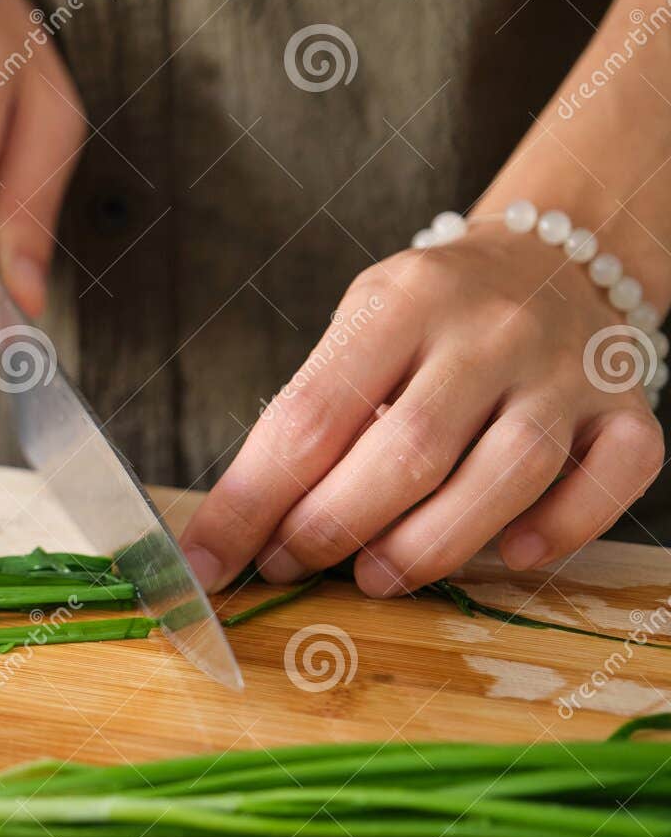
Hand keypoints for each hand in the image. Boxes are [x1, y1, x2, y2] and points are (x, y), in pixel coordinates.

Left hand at [180, 223, 665, 597]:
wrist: (554, 257)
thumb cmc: (431, 317)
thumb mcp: (359, 332)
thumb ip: (311, 417)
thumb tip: (238, 528)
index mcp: (403, 301)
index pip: (309, 418)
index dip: (251, 502)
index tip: (208, 562)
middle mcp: (491, 331)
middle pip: (406, 453)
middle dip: (331, 529)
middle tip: (288, 564)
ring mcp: (567, 371)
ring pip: (507, 475)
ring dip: (428, 546)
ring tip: (374, 579)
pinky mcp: (628, 409)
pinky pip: (612, 479)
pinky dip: (562, 528)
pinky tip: (513, 555)